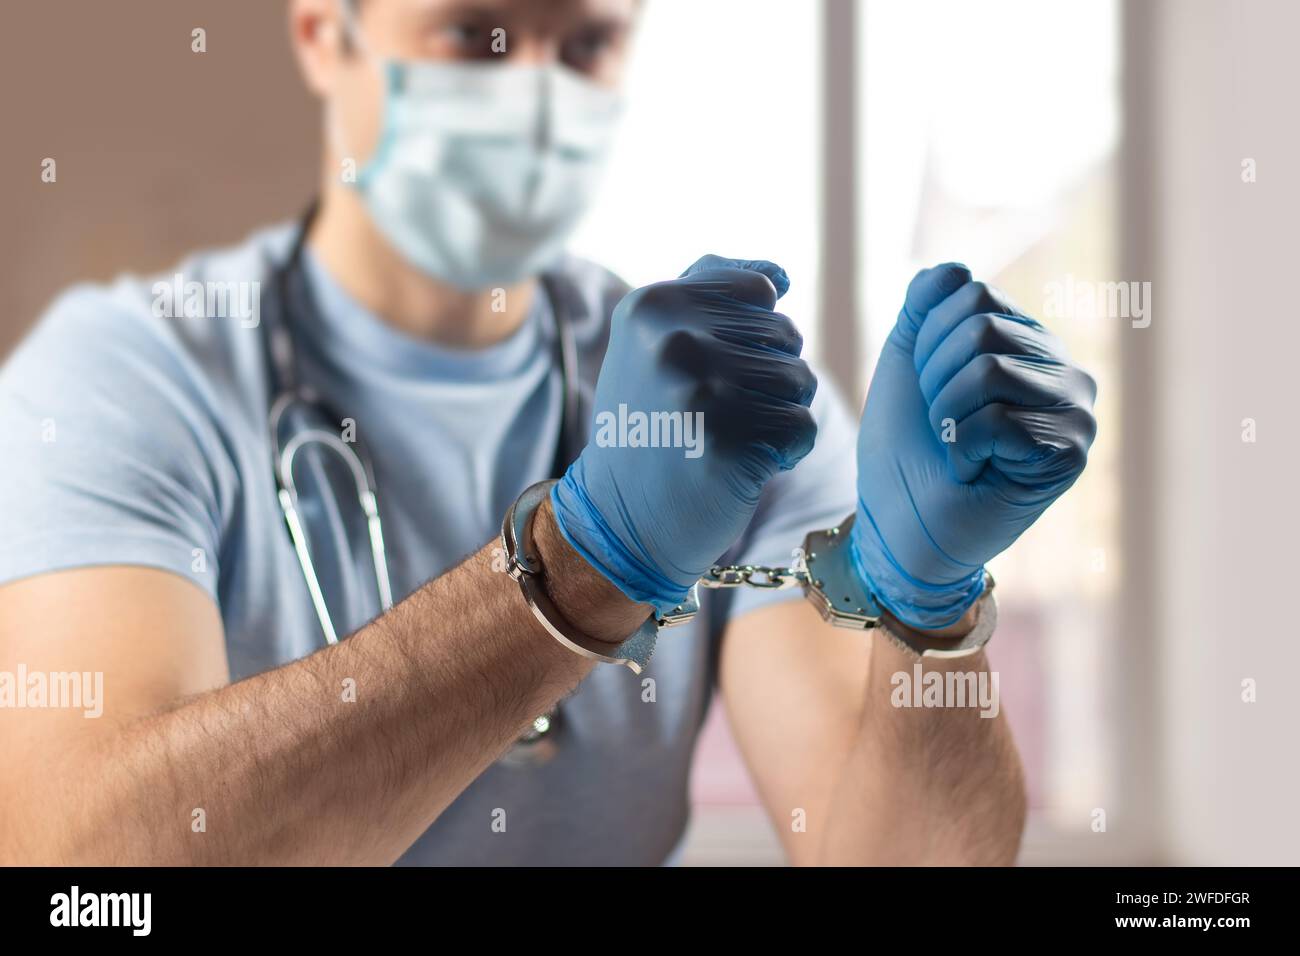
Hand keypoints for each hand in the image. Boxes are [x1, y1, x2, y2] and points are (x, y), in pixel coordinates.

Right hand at [552, 255, 817, 614]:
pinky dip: (785, 453)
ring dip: (779, 414)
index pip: (760, 290)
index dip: (752, 336)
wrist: (619, 519)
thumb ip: (709, 291)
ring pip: (801, 380)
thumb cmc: (649, 424)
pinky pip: (802, 428)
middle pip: (786, 335)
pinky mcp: (729, 443)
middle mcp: (674, 340)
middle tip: (716, 414)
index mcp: (653, 303)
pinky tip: (740, 467)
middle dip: (769, 376)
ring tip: (727, 437)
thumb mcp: (653, 342)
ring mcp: (700, 392)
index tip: (708, 371)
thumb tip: (781, 275)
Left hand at [852, 263, 1096, 628]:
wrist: (898, 523)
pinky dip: (963, 447)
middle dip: (935, 380)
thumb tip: (954, 269)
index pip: (971, 291)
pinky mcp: (1069, 453)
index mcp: (1027, 340)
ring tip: (957, 447)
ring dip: (947, 415)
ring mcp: (1075, 411)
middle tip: (943, 426)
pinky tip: (974, 470)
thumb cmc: (904, 448)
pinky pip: (997, 418)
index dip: (926, 342)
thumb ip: (928, 306)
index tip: (930, 390)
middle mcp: (1063, 369)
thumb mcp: (908, 361)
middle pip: (980, 326)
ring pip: (988, 368)